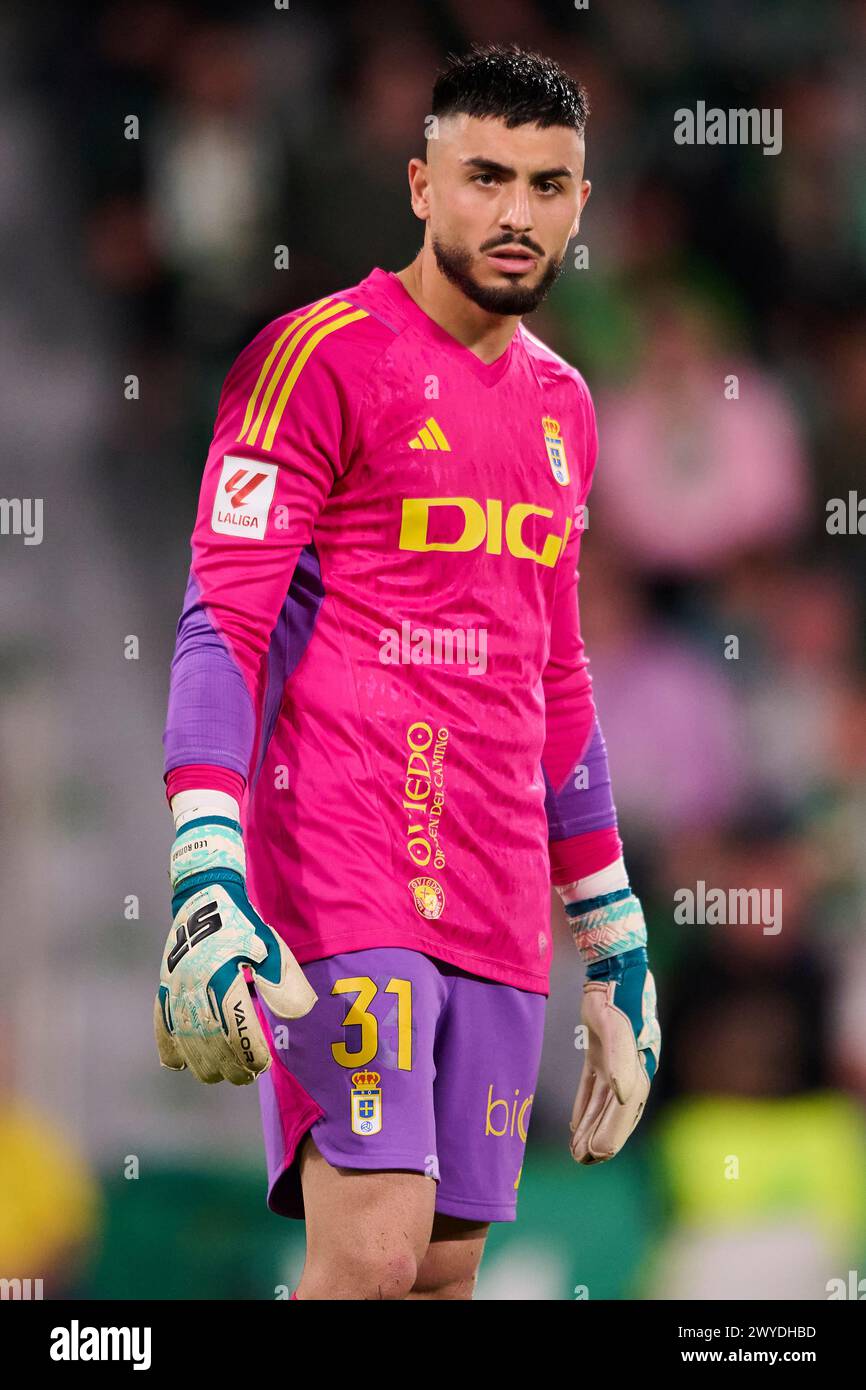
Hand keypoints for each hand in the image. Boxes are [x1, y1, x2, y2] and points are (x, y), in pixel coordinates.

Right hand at [154, 816, 316, 1083]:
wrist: (204, 896)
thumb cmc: (243, 924)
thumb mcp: (271, 947)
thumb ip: (284, 981)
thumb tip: (298, 1013)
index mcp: (223, 976)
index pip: (236, 1029)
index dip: (249, 1053)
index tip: (262, 1065)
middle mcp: (194, 987)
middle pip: (210, 1042)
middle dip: (230, 1066)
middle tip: (248, 1075)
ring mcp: (175, 989)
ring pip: (186, 1041)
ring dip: (204, 1065)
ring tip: (223, 1074)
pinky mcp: (164, 988)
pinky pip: (161, 1026)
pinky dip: (169, 1049)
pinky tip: (180, 1065)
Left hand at [570, 947, 659, 1163]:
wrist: (614, 971)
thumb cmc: (617, 999)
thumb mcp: (616, 1028)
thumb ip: (619, 1061)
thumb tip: (621, 1095)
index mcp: (638, 1069)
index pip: (624, 1110)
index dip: (612, 1133)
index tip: (596, 1154)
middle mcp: (630, 1069)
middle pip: (615, 1112)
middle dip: (600, 1137)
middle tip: (582, 1160)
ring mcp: (615, 1061)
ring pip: (603, 1103)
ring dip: (591, 1126)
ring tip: (577, 1151)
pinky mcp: (601, 1052)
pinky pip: (593, 1086)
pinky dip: (586, 1106)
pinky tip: (577, 1124)